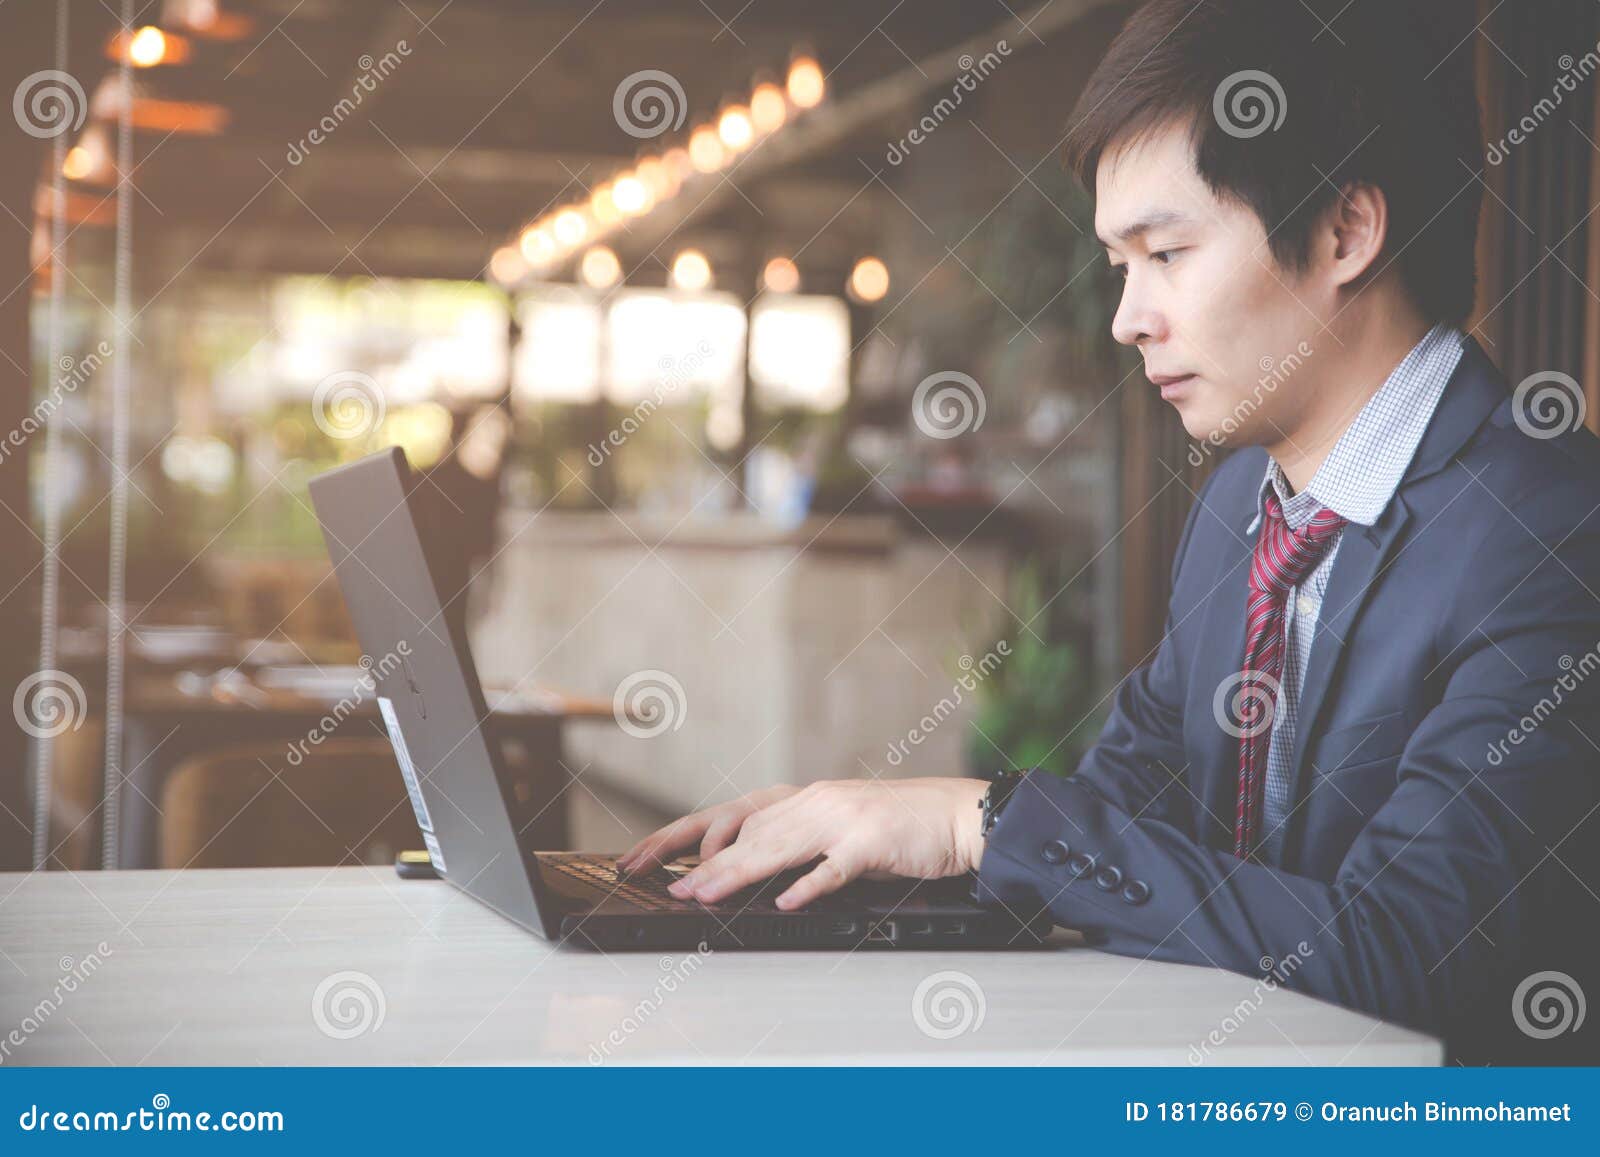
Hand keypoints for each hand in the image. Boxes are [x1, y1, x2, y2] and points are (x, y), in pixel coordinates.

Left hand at [618, 778, 989, 909]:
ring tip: (702, 894)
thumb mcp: (836, 824)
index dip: (683, 834)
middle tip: (663, 884)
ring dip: (737, 873)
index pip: (729, 816)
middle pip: (746, 834)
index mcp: (803, 798)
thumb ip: (794, 838)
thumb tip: (741, 861)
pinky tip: (785, 902)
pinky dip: (809, 885)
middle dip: (700, 862)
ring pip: (778, 847)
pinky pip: (835, 868)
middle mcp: (816, 802)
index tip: (646, 857)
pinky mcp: (872, 843)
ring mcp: (843, 820)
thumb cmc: (898, 824)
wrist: (956, 815)